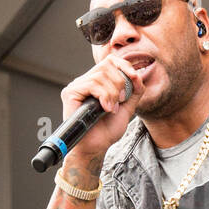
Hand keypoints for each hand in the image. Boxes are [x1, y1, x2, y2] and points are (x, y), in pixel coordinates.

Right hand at [59, 52, 144, 166]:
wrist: (96, 147)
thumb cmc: (107, 130)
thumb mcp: (127, 108)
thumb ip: (134, 91)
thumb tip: (138, 75)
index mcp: (98, 82)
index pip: (110, 61)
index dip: (124, 65)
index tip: (135, 78)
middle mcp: (86, 81)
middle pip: (107, 65)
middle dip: (120, 83)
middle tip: (120, 101)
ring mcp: (77, 86)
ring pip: (101, 75)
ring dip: (112, 93)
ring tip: (111, 109)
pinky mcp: (70, 93)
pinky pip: (92, 84)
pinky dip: (104, 96)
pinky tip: (105, 108)